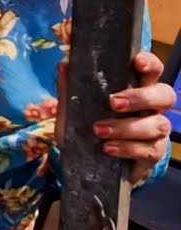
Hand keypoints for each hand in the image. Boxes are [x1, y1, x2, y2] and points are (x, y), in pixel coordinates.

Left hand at [58, 53, 175, 184]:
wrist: (90, 167)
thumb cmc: (88, 131)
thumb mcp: (74, 111)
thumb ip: (70, 90)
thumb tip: (64, 65)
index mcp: (136, 91)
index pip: (152, 71)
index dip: (150, 64)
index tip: (137, 62)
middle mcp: (152, 109)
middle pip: (166, 95)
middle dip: (142, 97)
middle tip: (113, 103)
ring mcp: (155, 133)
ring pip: (158, 125)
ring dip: (127, 127)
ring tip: (99, 130)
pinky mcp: (153, 155)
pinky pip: (149, 150)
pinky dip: (127, 148)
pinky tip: (108, 148)